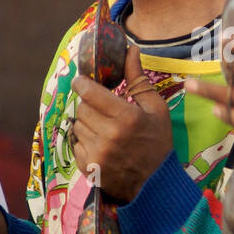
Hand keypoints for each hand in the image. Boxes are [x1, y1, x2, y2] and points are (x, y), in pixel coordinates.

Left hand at [71, 45, 172, 203]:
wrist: (155, 184)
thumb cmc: (158, 142)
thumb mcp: (156, 109)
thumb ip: (138, 79)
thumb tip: (131, 49)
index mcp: (128, 118)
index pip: (91, 93)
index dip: (82, 83)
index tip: (81, 80)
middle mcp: (110, 135)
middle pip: (82, 108)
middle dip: (89, 105)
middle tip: (102, 109)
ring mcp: (98, 153)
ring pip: (78, 125)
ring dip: (87, 123)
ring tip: (104, 128)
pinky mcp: (89, 166)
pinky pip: (75, 143)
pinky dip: (84, 141)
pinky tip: (101, 144)